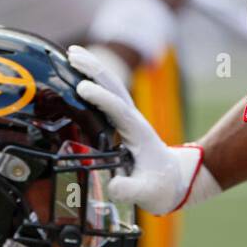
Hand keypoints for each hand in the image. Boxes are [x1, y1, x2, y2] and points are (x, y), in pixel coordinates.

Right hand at [69, 45, 209, 214]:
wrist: (173, 180)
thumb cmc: (161, 186)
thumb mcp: (148, 193)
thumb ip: (131, 190)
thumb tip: (114, 186)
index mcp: (137, 132)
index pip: (118, 109)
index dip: (101, 97)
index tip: (82, 87)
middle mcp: (132, 119)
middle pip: (115, 87)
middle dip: (95, 70)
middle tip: (72, 55)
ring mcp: (127, 117)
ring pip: (110, 86)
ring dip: (93, 68)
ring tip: (72, 53)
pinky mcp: (121, 120)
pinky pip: (106, 94)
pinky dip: (93, 80)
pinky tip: (77, 74)